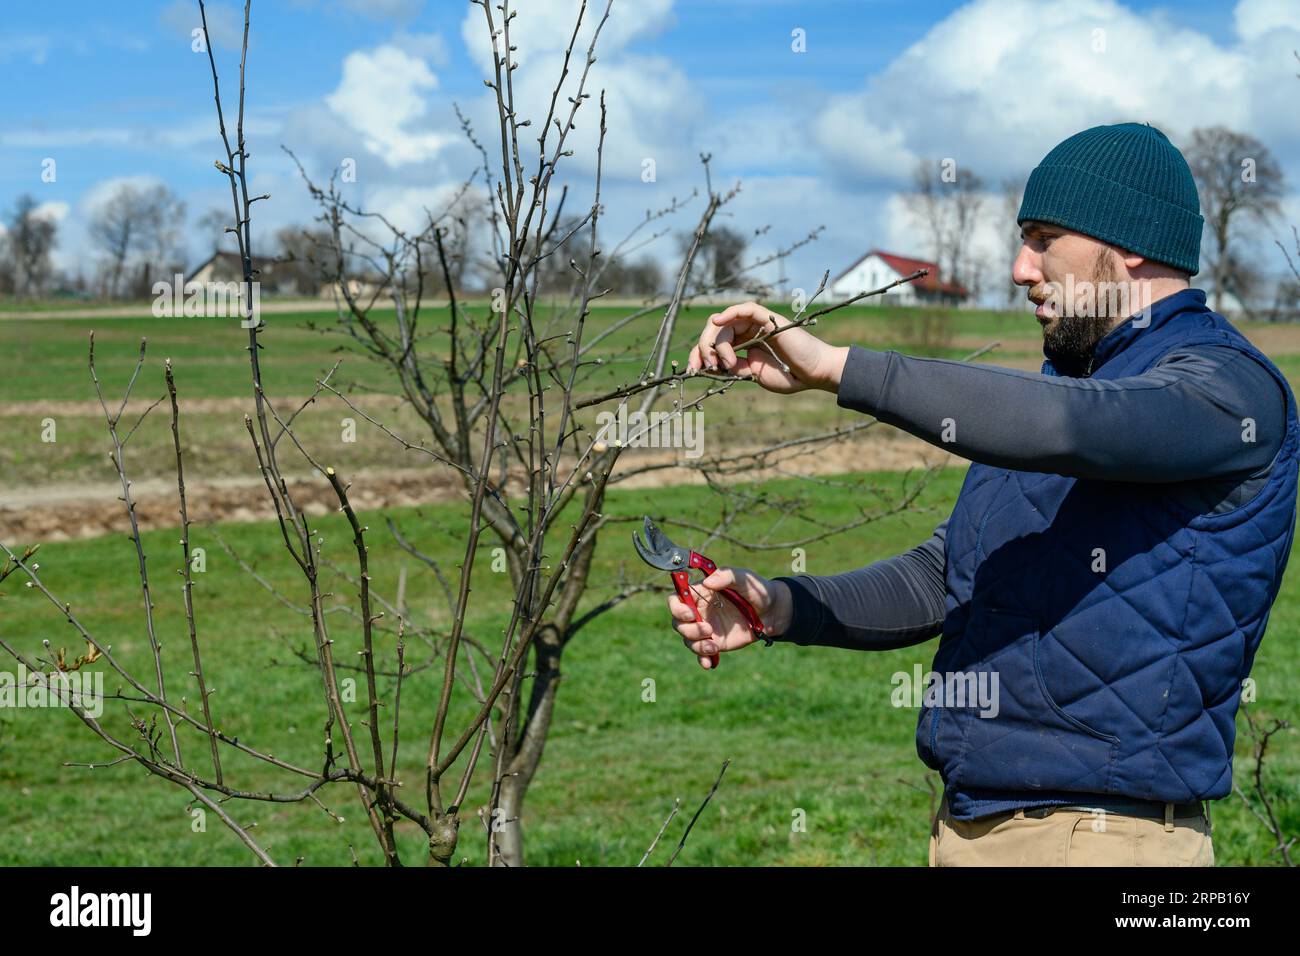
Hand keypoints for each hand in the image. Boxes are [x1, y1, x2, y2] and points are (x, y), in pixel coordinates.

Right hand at [667, 567, 791, 668]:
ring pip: (688, 639)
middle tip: (708, 630)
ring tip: (714, 647)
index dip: (677, 608)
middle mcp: (699, 611)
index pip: (676, 600)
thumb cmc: (756, 590)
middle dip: (688, 630)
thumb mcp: (743, 578)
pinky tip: (709, 663)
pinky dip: (702, 659)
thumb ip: (726, 576)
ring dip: (697, 646)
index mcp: (700, 593)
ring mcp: (705, 628)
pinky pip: (701, 653)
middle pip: (678, 622)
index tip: (690, 614)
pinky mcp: (714, 642)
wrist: (771, 612)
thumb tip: (707, 582)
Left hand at [686, 301, 848, 393]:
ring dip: (717, 341)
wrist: (813, 374)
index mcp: (744, 344)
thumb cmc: (789, 375)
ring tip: (725, 362)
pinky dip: (729, 312)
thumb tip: (709, 362)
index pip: (714, 343)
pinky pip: (746, 308)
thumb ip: (732, 367)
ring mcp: (758, 323)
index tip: (693, 369)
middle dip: (704, 348)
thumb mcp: (752, 374)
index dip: (699, 354)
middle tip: (708, 366)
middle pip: (715, 331)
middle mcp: (748, 331)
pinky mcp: (769, 318)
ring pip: (726, 322)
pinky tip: (718, 322)